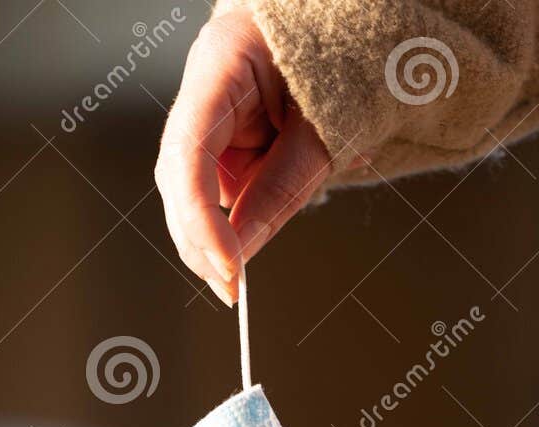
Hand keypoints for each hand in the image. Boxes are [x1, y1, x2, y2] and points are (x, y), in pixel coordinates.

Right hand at [155, 4, 332, 303]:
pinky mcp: (224, 132)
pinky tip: (262, 219)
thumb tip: (240, 256)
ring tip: (250, 259)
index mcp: (222, 62)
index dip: (202, 220)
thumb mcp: (327, 132)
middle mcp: (204, 85)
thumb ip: (281, 192)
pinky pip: (222, 184)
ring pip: (194, 188)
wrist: (361, 25)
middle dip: (201, 238)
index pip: (188, 153)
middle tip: (232, 288)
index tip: (228, 270)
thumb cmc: (349, 57)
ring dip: (222, 227)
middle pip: (178, 177)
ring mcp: (210, 109)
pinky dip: (240, 213)